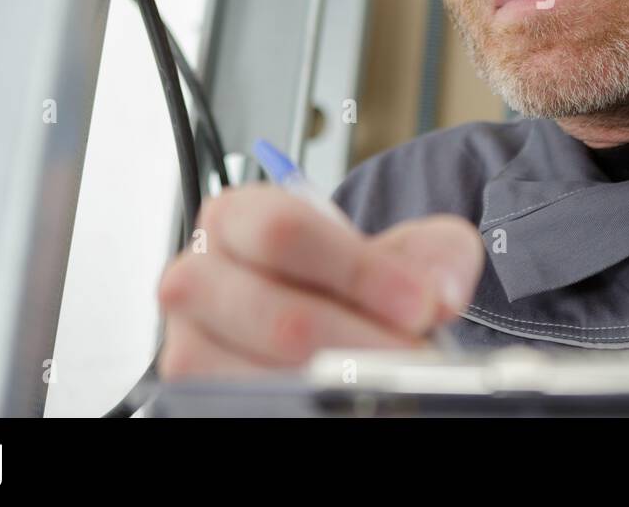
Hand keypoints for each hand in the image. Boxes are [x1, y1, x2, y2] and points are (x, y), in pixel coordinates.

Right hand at [156, 184, 483, 377]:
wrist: (327, 323)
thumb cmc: (350, 281)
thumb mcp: (403, 249)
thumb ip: (433, 254)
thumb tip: (440, 292)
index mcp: (235, 218)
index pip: (283, 232)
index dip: (359, 271)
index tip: (420, 303)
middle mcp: (196, 279)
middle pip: (282, 318)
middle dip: (363, 342)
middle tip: (417, 356)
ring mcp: (187, 346)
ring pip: (264, 377)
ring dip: (338, 386)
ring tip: (389, 383)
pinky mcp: (197, 399)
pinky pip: (250, 410)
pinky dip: (309, 409)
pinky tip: (345, 402)